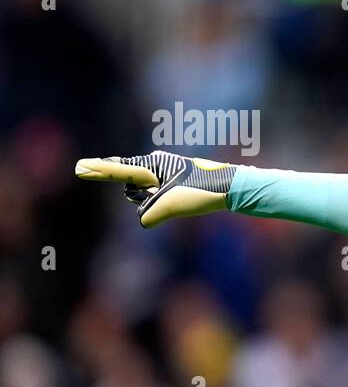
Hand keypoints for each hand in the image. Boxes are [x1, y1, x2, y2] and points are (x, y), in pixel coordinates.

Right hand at [75, 151, 234, 226]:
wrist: (231, 188)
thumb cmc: (202, 192)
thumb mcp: (173, 206)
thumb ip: (150, 215)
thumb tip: (143, 221)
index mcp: (154, 165)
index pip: (119, 169)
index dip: (98, 170)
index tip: (78, 166)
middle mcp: (156, 165)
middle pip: (130, 184)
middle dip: (138, 194)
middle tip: (135, 184)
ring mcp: (164, 172)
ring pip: (144, 193)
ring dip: (154, 201)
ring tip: (179, 199)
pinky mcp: (173, 182)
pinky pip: (155, 194)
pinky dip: (159, 201)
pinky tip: (174, 200)